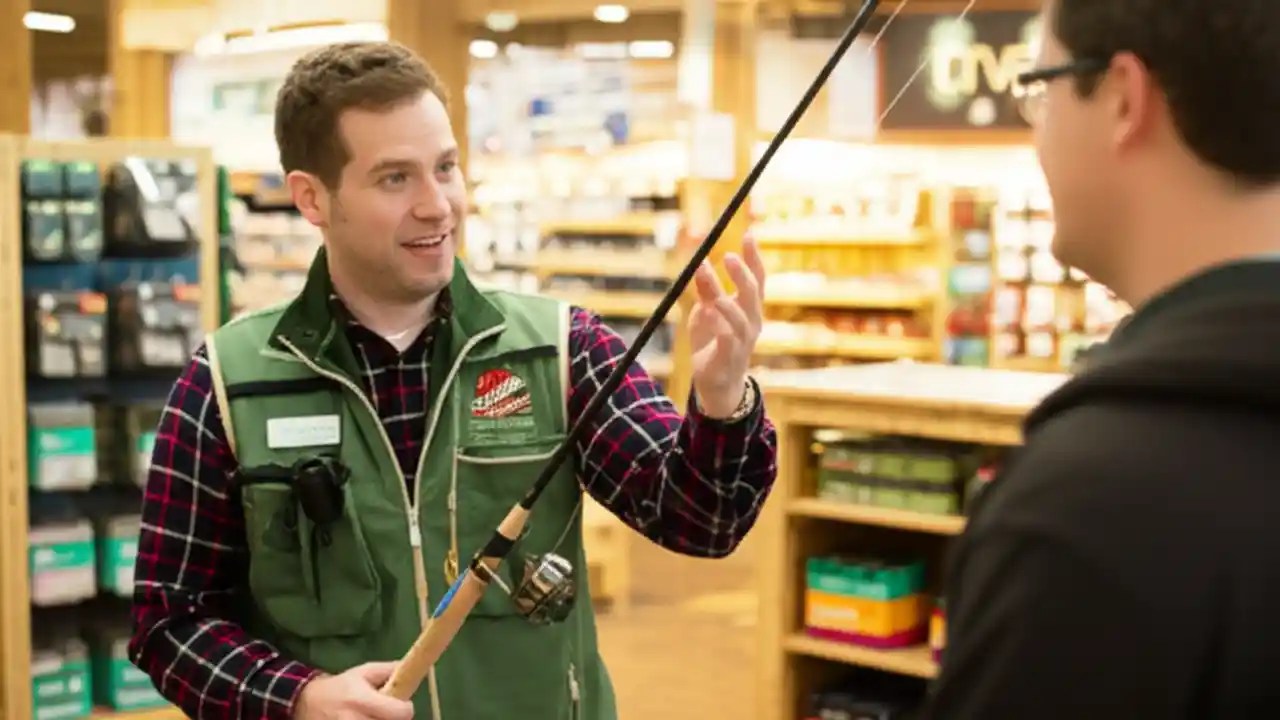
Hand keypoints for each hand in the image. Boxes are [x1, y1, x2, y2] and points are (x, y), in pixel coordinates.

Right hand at [294, 662, 412, 719]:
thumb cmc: (341, 686)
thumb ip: (389, 670)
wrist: (308, 703)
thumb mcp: (364, 672)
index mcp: (363, 701)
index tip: (401, 704)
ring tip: (374, 717)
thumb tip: (412, 669)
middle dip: (393, 719)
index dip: (405, 709)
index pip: (400, 713)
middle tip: (385, 712)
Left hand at [687, 236, 766, 417]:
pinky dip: (718, 324)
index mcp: (749, 308)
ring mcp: (742, 340)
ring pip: (739, 316)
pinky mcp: (728, 357)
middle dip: (742, 274)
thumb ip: (705, 290)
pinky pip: (727, 338)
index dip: (755, 257)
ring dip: (724, 296)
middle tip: (728, 256)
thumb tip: (699, 262)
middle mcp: (751, 322)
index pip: (758, 278)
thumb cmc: (713, 342)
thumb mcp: (705, 311)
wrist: (716, 382)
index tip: (749, 233)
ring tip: (708, 277)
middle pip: (752, 293)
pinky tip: (707, 310)